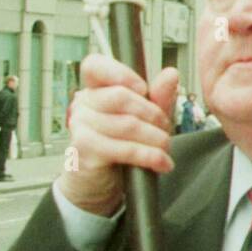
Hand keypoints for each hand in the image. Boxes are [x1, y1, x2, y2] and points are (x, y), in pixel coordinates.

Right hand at [57, 54, 178, 215]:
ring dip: (156, 139)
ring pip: (128, 124)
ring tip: (165, 149)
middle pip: (122, 96)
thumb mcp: (145, 120)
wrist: (100, 185)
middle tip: (165, 131)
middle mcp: (83, 104)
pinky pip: (125, 148)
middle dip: (154, 115)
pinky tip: (162, 163)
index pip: (94, 65)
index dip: (120, 73)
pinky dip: (151, 156)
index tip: (142, 88)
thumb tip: (170, 73)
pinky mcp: (84, 149)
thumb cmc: (121, 147)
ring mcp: (80, 126)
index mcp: (95, 89)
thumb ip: (157, 97)